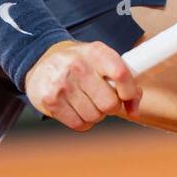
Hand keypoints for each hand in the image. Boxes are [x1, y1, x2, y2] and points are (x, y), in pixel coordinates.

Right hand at [24, 40, 140, 131]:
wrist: (42, 60)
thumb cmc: (80, 63)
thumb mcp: (101, 60)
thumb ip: (124, 79)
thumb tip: (134, 109)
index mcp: (95, 52)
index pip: (121, 73)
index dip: (129, 91)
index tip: (127, 96)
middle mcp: (78, 65)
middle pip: (109, 103)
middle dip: (110, 106)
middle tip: (103, 98)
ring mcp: (62, 83)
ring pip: (95, 117)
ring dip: (95, 115)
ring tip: (87, 101)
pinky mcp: (51, 100)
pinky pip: (79, 125)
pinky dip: (82, 122)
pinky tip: (76, 109)